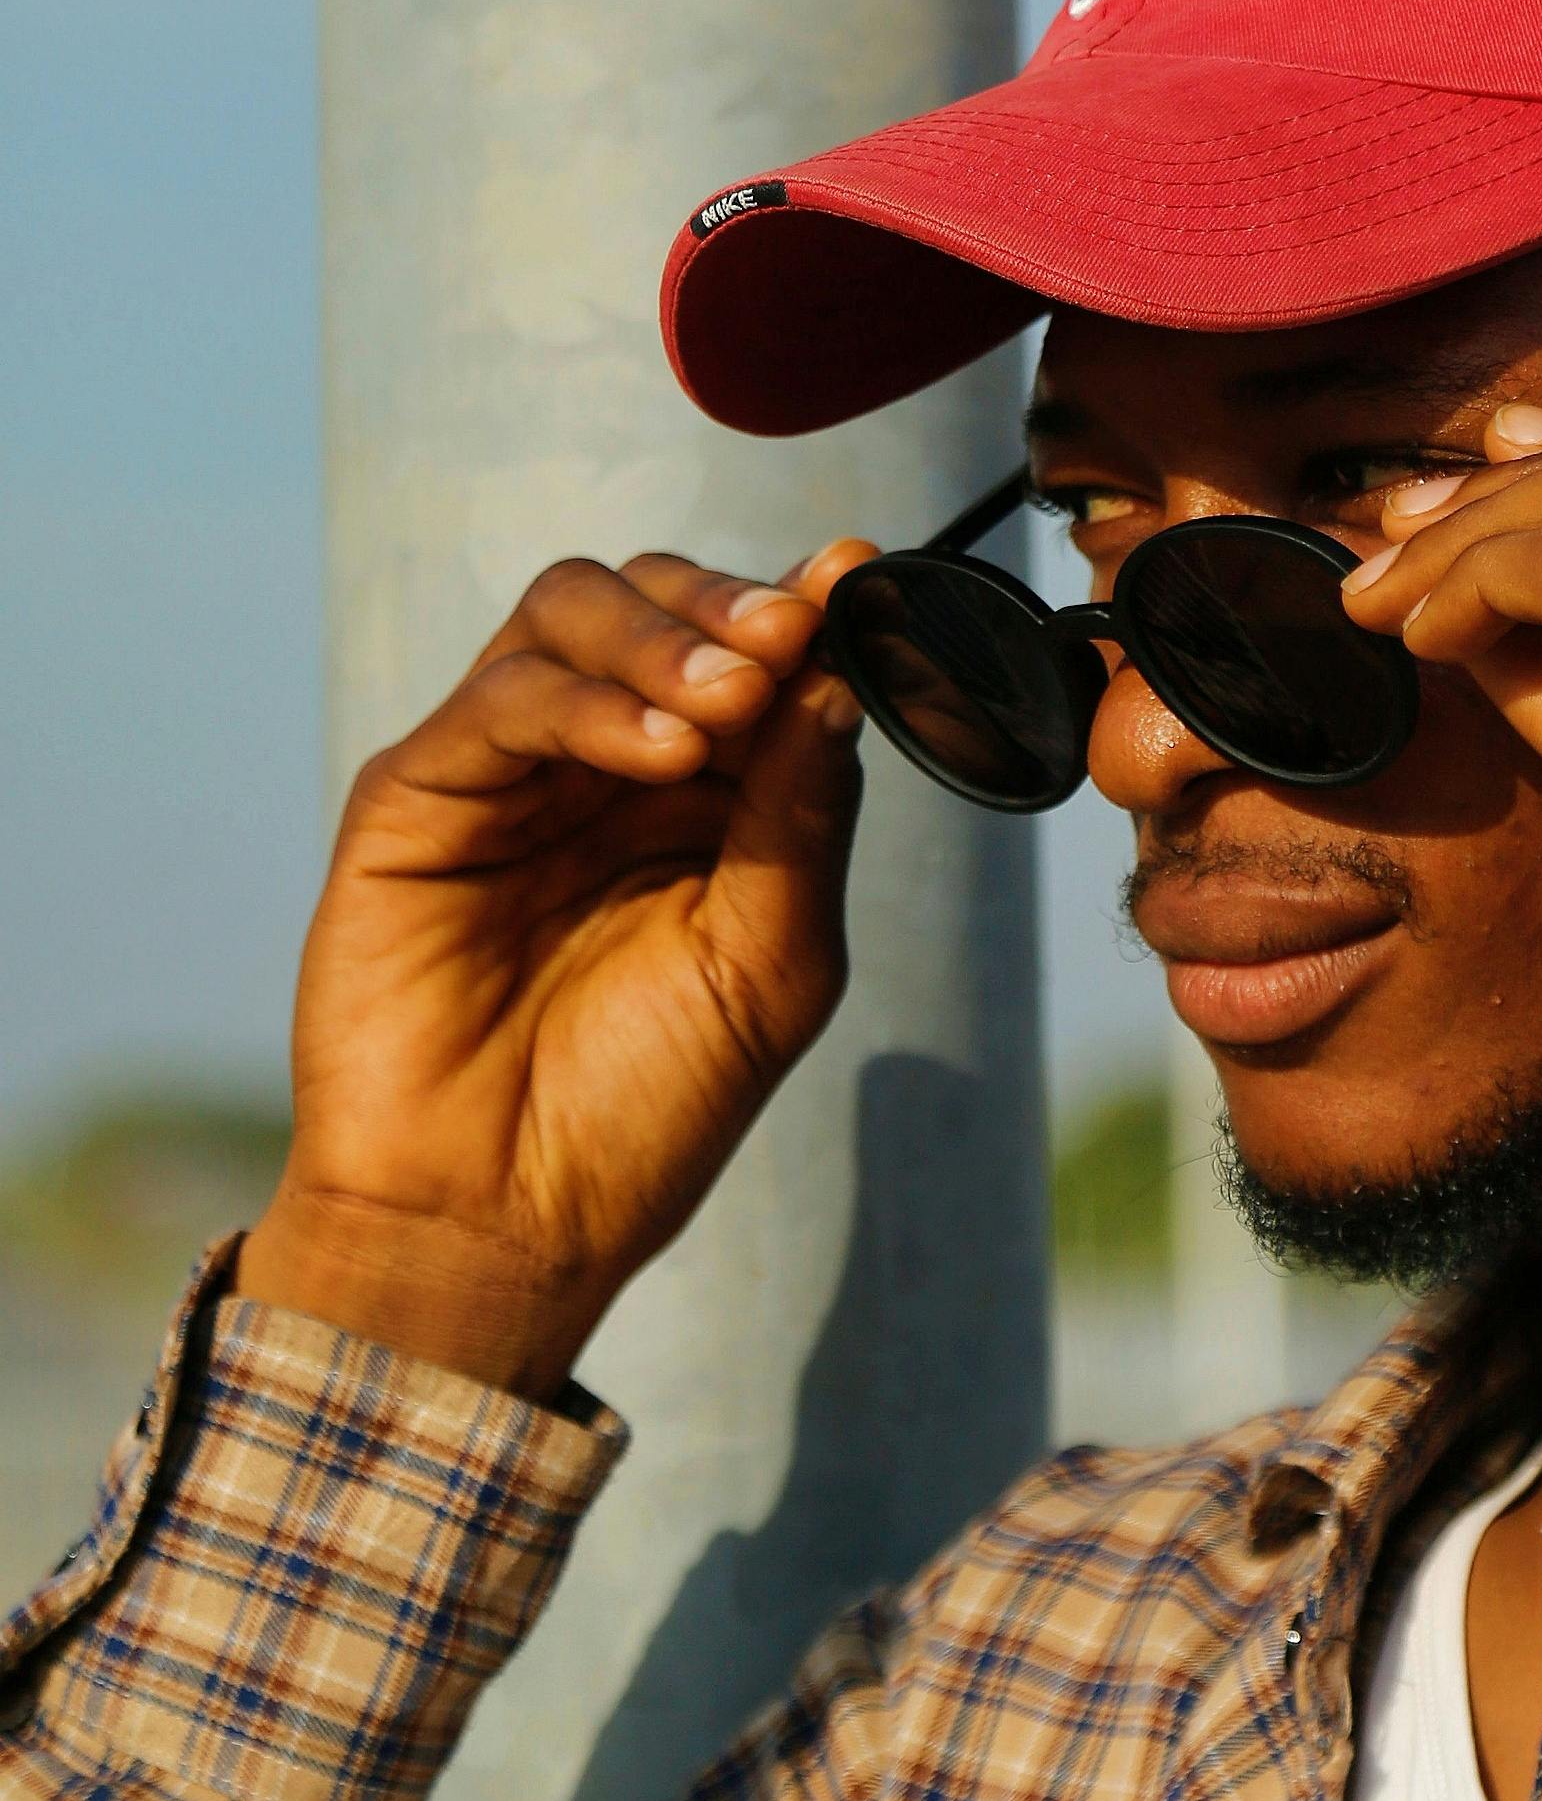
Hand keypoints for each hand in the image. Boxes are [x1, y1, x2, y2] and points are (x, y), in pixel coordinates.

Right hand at [235, 542, 875, 1398]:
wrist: (502, 1224)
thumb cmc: (642, 1110)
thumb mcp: (770, 965)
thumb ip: (804, 818)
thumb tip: (843, 674)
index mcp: (701, 794)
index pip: (751, 654)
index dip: (807, 608)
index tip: (865, 576)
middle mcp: (601, 763)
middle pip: (655, 599)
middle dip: (731, 602)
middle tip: (789, 634)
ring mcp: (506, 770)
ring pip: (569, 615)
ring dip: (664, 636)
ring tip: (731, 698)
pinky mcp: (417, 796)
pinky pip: (502, 701)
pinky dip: (592, 705)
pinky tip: (663, 754)